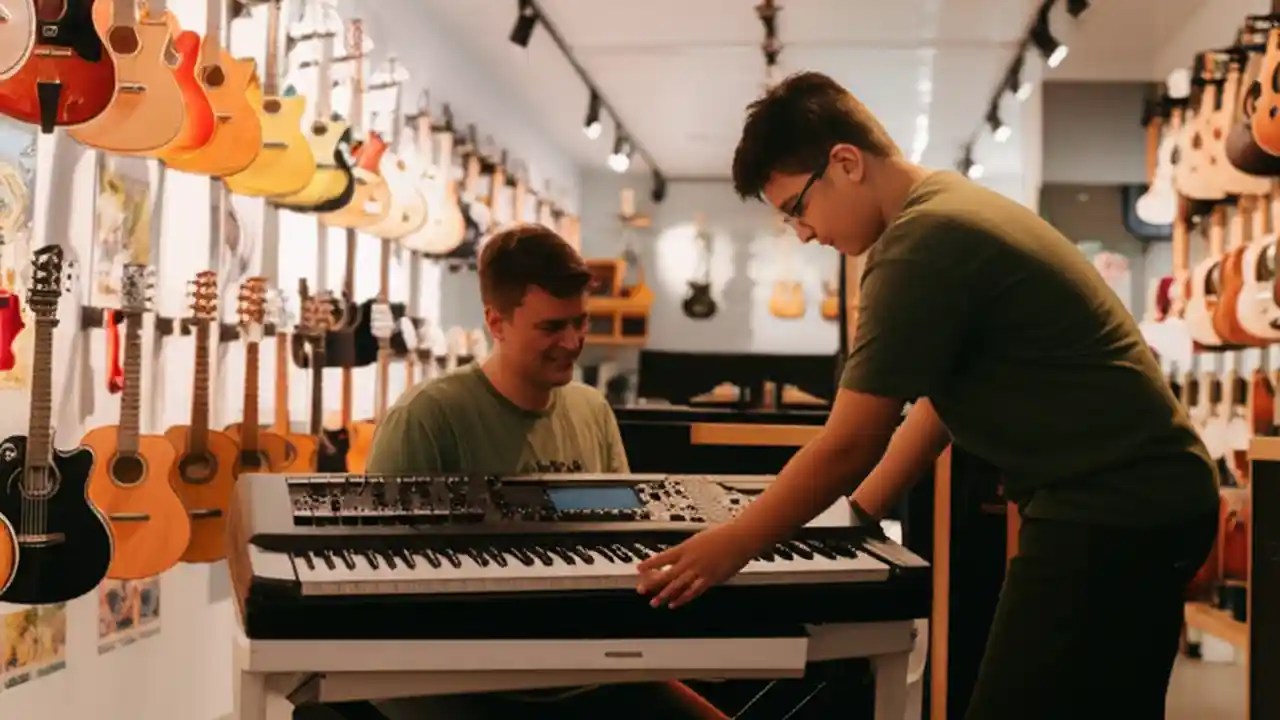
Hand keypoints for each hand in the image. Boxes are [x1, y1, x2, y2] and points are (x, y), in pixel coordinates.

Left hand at [635, 522, 766, 608]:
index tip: (639, 569)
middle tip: (641, 590)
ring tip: (654, 602)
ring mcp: (699, 570)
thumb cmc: (725, 535)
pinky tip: (674, 604)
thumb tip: (685, 555)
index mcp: (686, 547)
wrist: (740, 537)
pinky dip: (682, 598)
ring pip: (677, 585)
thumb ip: (692, 550)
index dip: (650, 564)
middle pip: (666, 574)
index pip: (663, 557)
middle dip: (652, 583)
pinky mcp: (710, 579)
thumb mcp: (702, 538)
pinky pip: (693, 592)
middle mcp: (689, 560)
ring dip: (664, 595)